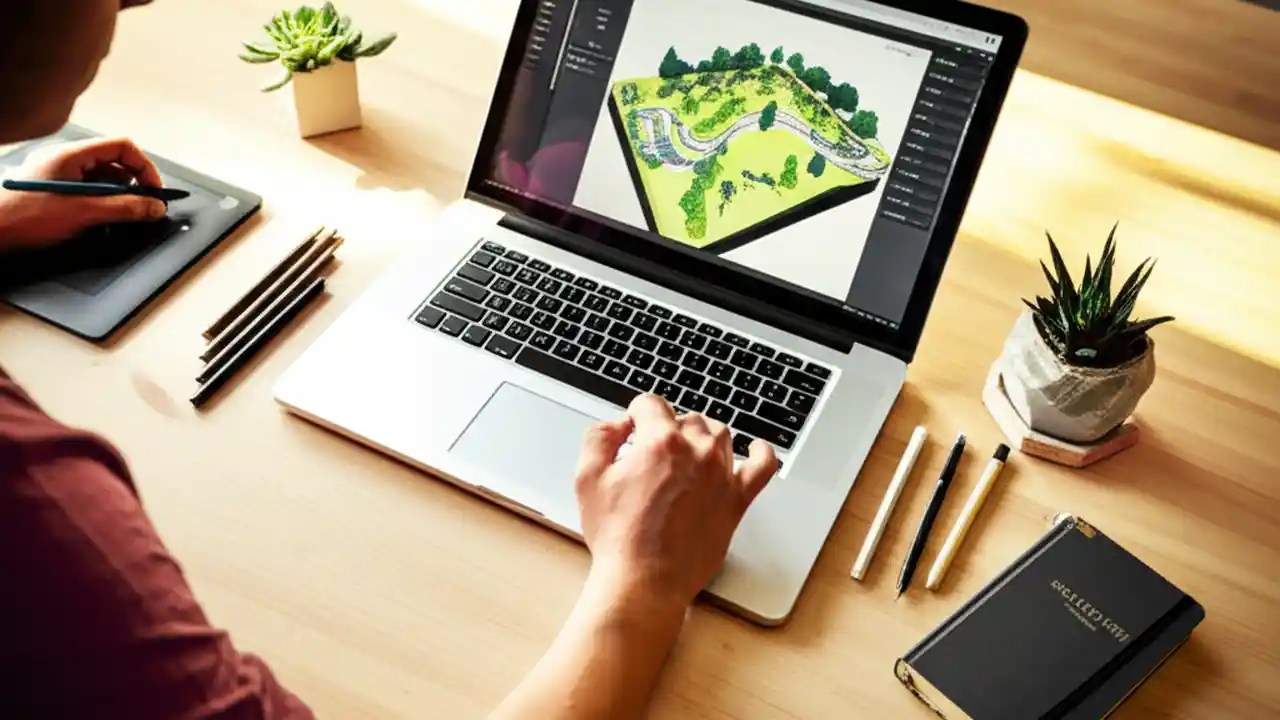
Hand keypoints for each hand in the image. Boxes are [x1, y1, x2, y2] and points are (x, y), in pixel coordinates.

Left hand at [0, 137, 167, 252]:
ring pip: (103, 180)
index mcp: (72, 154)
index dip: (144, 168)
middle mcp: (67, 160)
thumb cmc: (23, 215)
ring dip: (117, 199)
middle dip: (133, 187)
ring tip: (118, 219)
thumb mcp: (82, 212)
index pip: (122, 147)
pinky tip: (99, 222)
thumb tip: (154, 207)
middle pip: (115, 164)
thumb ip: (123, 208)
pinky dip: (101, 205)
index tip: (154, 191)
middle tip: (142, 209)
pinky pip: (90, 192)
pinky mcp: (56, 190)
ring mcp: (60, 174)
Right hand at [574, 394, 777, 610]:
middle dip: (667, 429)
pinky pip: (762, 466)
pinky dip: (761, 453)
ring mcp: (721, 474)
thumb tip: (620, 424)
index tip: (634, 427)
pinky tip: (755, 449)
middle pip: (686, 418)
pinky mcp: (737, 500)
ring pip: (718, 434)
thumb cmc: (618, 537)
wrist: (645, 581)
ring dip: (701, 438)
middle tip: (653, 455)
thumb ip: (601, 437)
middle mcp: (696, 451)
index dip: (637, 415)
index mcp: (660, 441)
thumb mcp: (587, 478)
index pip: (651, 404)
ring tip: (686, 456)